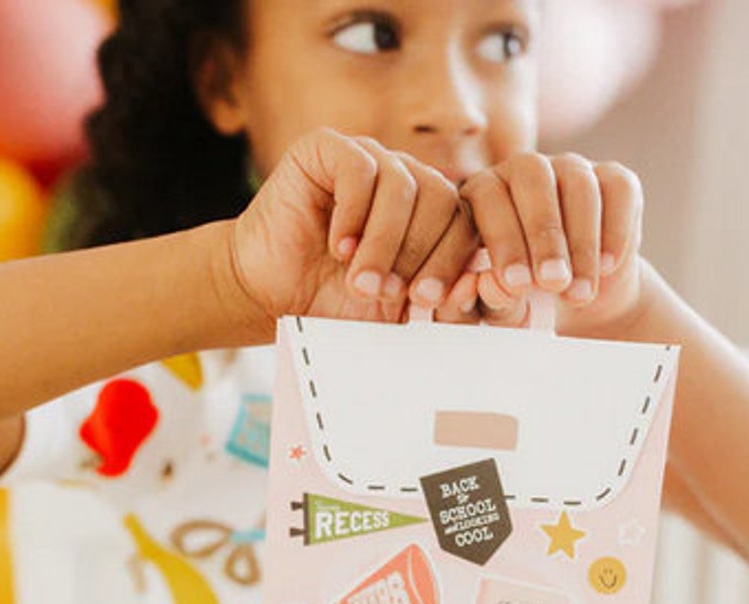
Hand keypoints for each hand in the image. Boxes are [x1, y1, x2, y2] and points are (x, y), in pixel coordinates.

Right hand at [227, 128, 479, 325]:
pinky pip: (358, 168)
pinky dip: (353, 213)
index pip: (465, 221)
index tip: (425, 303)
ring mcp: (367, 158)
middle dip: (419, 253)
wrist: (270, 294)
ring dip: (384, 241)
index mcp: (430, 211)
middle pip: (441, 197)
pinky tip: (337, 247)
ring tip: (360, 279)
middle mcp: (404, 178)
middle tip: (389, 294)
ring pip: (403, 184)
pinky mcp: (326, 149)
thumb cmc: (335, 303)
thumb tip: (479, 285)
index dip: (451, 262)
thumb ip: (439, 298)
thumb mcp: (397, 309)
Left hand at [457, 152, 645, 333]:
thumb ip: (492, 297)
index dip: (503, 240)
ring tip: (579, 291)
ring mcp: (571, 166)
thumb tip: (490, 285)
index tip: (516, 285)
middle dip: (544, 236)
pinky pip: (618, 189)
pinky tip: (607, 267)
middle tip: (552, 283)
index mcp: (483, 189)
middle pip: (533, 177)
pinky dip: (615, 230)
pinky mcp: (614, 177)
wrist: (579, 294)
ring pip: (579, 184)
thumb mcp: (506, 305)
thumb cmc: (526, 295)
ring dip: (581, 243)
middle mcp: (525, 167)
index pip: (487, 195)